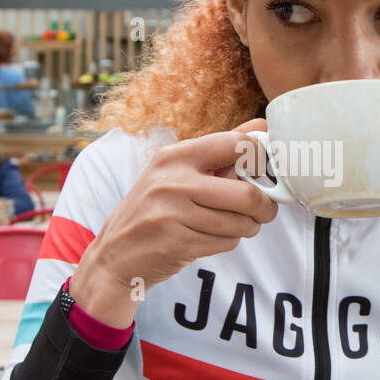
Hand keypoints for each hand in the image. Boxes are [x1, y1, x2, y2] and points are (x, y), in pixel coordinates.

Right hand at [70, 118, 275, 326]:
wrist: (116, 253)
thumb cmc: (155, 208)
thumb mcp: (175, 171)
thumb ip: (219, 150)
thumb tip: (263, 127)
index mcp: (176, 156)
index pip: (237, 144)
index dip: (261, 159)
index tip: (263, 172)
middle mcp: (172, 181)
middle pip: (246, 194)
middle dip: (264, 207)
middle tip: (264, 211)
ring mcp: (172, 213)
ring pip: (239, 223)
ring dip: (247, 228)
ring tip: (236, 225)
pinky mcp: (176, 243)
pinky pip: (225, 242)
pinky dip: (228, 242)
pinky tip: (212, 238)